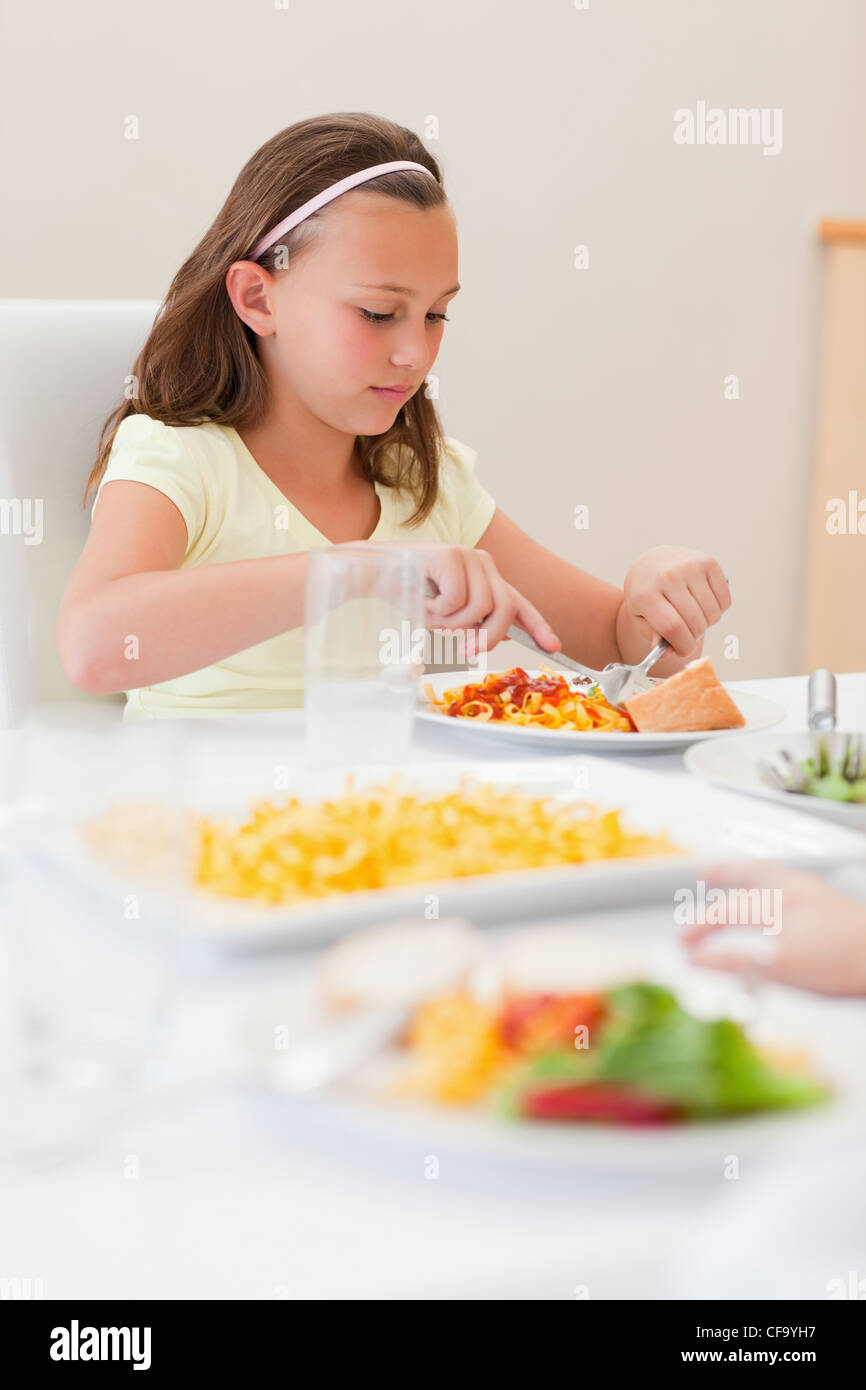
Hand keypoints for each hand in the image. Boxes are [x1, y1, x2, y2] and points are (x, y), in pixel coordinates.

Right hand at [397, 542, 560, 655]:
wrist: (372, 574)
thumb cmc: (407, 595)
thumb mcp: (446, 617)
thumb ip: (473, 625)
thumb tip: (498, 640)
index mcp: (485, 578)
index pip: (518, 603)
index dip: (538, 626)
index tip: (554, 647)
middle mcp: (482, 563)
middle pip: (504, 610)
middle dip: (486, 637)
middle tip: (462, 648)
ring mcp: (467, 555)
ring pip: (480, 608)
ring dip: (451, 623)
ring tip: (430, 612)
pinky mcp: (450, 555)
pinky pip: (456, 601)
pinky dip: (436, 610)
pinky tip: (422, 597)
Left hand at [621, 545, 730, 658]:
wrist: (652, 562)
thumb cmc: (646, 593)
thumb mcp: (640, 616)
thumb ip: (654, 635)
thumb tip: (666, 653)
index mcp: (646, 594)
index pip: (673, 628)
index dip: (683, 646)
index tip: (683, 649)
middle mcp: (667, 577)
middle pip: (695, 623)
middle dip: (694, 637)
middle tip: (686, 632)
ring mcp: (689, 567)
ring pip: (713, 614)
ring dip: (707, 623)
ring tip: (693, 616)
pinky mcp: (708, 562)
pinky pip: (724, 600)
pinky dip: (718, 609)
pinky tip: (703, 604)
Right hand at [681, 863, 865, 996]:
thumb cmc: (845, 959)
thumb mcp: (783, 966)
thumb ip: (738, 961)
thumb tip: (698, 960)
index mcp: (779, 901)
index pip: (729, 912)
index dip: (702, 931)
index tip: (686, 951)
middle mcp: (794, 890)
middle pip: (751, 875)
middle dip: (724, 875)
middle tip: (705, 874)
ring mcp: (815, 893)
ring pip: (773, 873)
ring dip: (749, 871)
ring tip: (735, 872)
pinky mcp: (831, 901)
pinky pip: (791, 879)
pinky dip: (774, 878)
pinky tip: (778, 889)